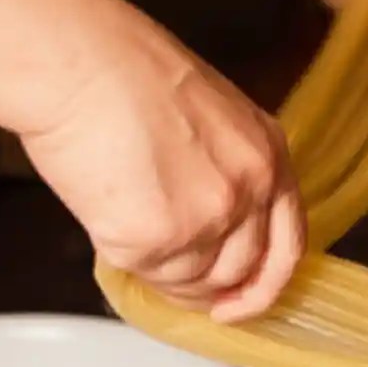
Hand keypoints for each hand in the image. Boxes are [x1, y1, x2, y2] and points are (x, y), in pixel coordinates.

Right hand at [19, 20, 305, 323]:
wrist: (78, 62)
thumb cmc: (126, 73)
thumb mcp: (212, 117)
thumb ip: (227, 172)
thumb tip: (211, 230)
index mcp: (270, 155)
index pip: (289, 243)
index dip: (266, 284)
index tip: (242, 304)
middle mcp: (251, 190)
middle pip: (241, 270)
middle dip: (206, 288)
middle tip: (171, 280)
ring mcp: (209, 217)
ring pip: (194, 280)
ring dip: (164, 274)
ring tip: (130, 231)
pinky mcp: (159, 237)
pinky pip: (149, 274)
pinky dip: (129, 262)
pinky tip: (111, 222)